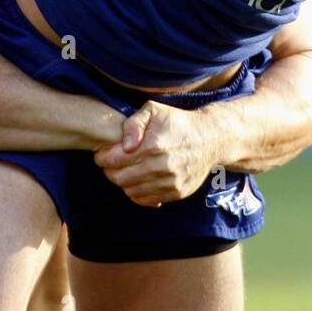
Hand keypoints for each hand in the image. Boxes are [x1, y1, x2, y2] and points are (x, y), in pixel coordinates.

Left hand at [93, 100, 216, 207]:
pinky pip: (146, 199)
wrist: (209, 139)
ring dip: (124, 182)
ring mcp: (170, 182)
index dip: (102, 157)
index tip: (102, 153)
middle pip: (118, 178)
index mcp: (152, 146)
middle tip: (112, 162)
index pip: (112, 160)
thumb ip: (133, 124)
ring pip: (130, 191)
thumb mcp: (154, 110)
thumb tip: (125, 146)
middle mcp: (161, 167)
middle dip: (110, 170)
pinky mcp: (176, 192)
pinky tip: (140, 180)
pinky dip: (138, 192)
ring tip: (127, 170)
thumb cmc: (177, 123)